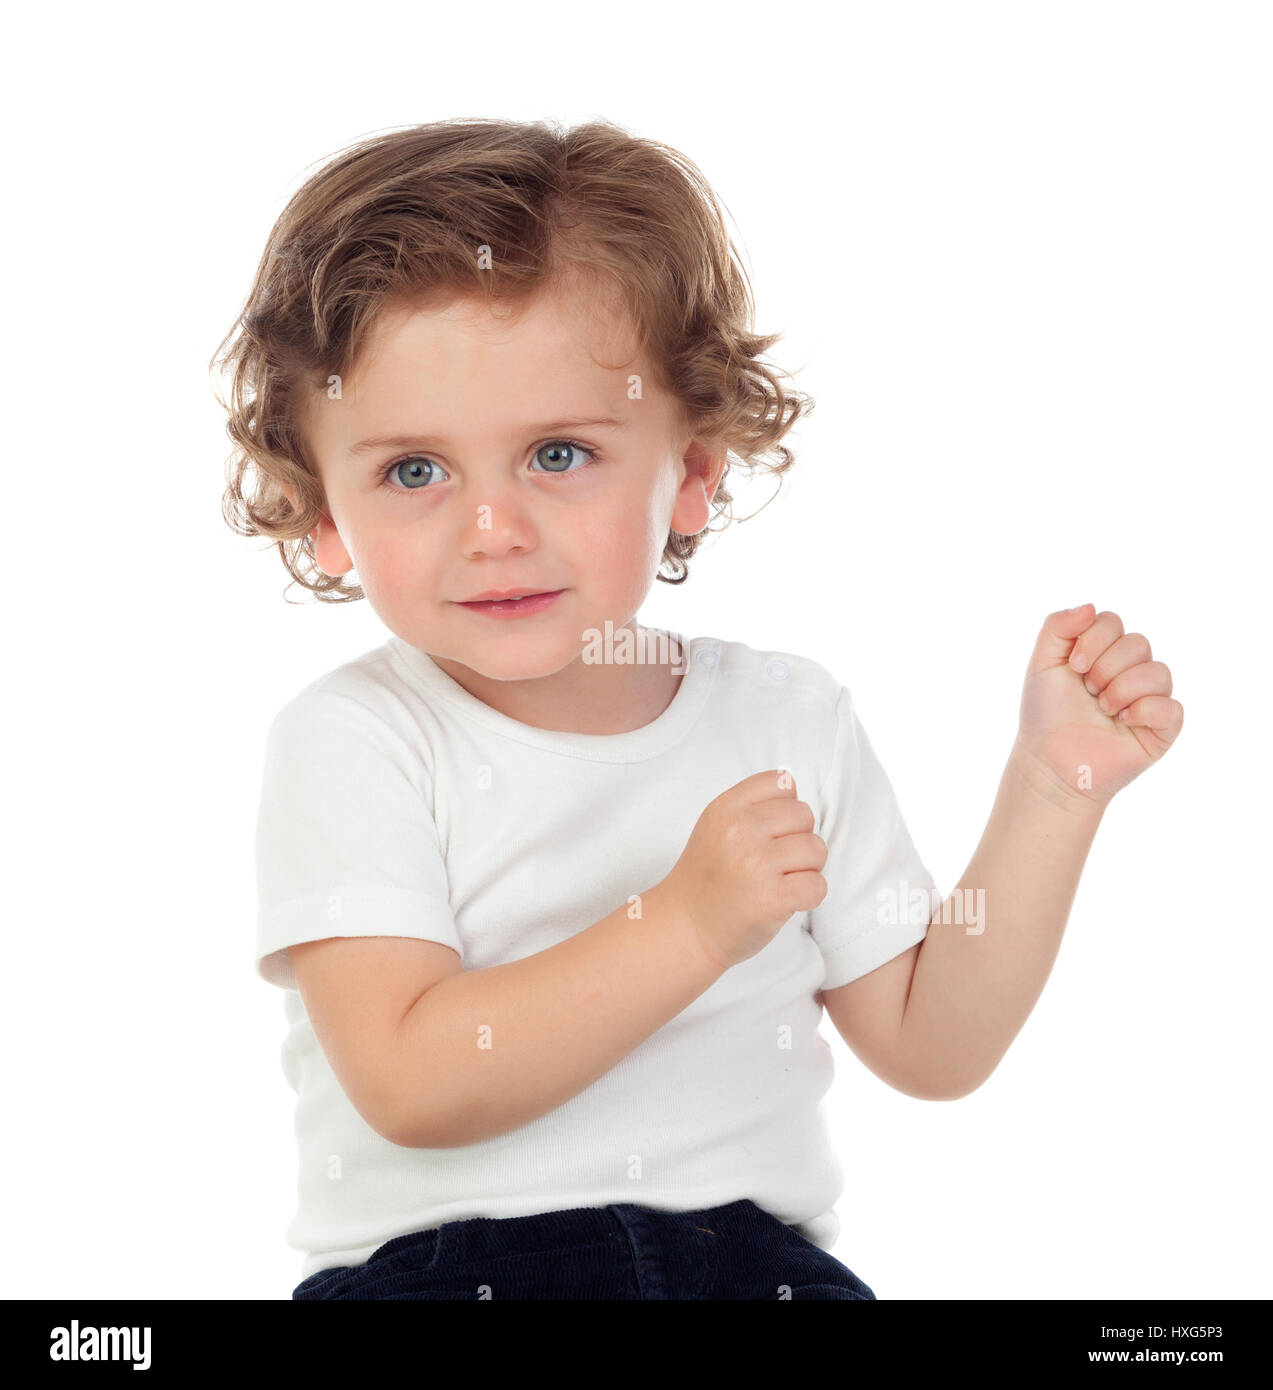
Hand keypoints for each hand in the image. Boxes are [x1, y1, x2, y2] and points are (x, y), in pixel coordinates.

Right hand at [662, 769, 827, 971]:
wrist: (684, 927)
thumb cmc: (708, 878)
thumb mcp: (716, 825)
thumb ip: (752, 806)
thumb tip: (795, 794)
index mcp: (727, 807)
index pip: (783, 782)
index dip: (786, 808)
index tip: (771, 833)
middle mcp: (740, 830)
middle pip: (805, 815)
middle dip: (798, 839)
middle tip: (775, 863)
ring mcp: (756, 864)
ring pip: (816, 849)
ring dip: (806, 868)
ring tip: (779, 880)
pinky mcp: (771, 898)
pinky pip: (817, 885)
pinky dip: (810, 895)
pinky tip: (787, 899)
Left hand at [1013, 603, 1183, 811]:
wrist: (1050, 762)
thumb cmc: (1046, 715)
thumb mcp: (1042, 664)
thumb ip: (1057, 627)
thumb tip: (1090, 606)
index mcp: (1104, 653)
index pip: (1112, 622)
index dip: (1093, 640)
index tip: (1073, 667)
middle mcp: (1130, 671)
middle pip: (1138, 643)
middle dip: (1105, 667)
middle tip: (1088, 692)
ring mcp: (1149, 699)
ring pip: (1158, 672)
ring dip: (1122, 689)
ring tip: (1103, 710)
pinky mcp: (1162, 728)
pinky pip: (1172, 707)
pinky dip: (1145, 710)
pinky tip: (1124, 721)